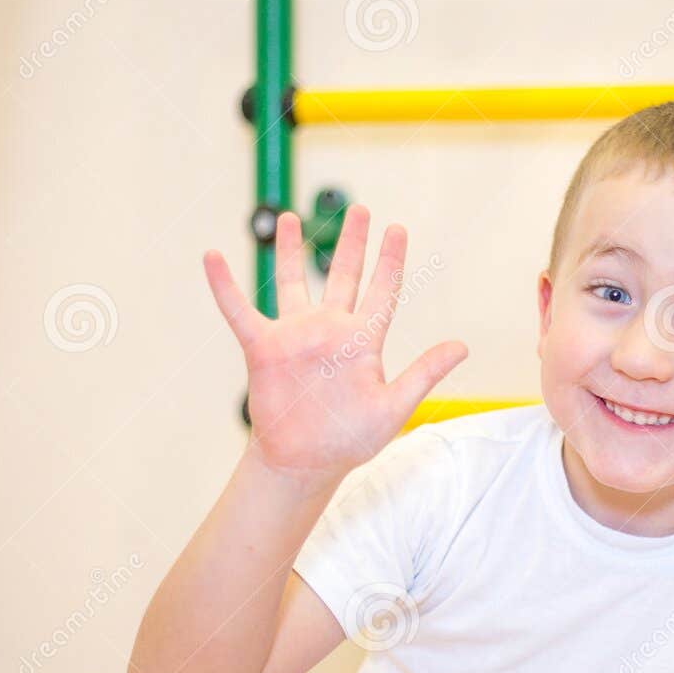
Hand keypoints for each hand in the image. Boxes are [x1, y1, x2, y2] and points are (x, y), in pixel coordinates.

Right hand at [204, 205, 467, 480]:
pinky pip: (240, 311)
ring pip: (292, 282)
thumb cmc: (350, 440)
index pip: (382, 291)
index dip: (390, 260)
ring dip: (290, 250)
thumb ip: (425, 372)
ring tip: (289, 217)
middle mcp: (330, 330)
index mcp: (363, 341)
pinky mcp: (263, 348)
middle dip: (351, 243)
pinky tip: (211, 256)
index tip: (398, 228)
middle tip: (360, 210)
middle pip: (343, 276)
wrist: (305, 462)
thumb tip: (462, 346)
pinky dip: (224, 286)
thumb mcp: (394, 406)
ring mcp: (296, 336)